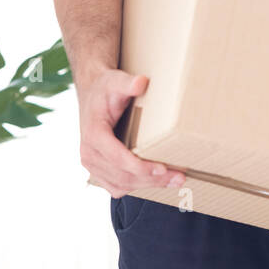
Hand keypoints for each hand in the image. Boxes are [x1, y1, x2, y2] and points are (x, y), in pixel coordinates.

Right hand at [78, 68, 185, 198]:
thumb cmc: (105, 89)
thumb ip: (128, 83)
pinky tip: (156, 181)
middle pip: (122, 175)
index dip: (140, 166)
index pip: (117, 157)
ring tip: (174, 181)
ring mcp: (92, 164)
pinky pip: (117, 187)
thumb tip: (141, 82)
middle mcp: (89, 153)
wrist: (92, 94)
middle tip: (179, 177)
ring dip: (148, 185)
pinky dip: (137, 186)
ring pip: (121, 185)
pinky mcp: (97, 171)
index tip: (163, 168)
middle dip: (152, 179)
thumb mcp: (115, 81)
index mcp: (93, 134)